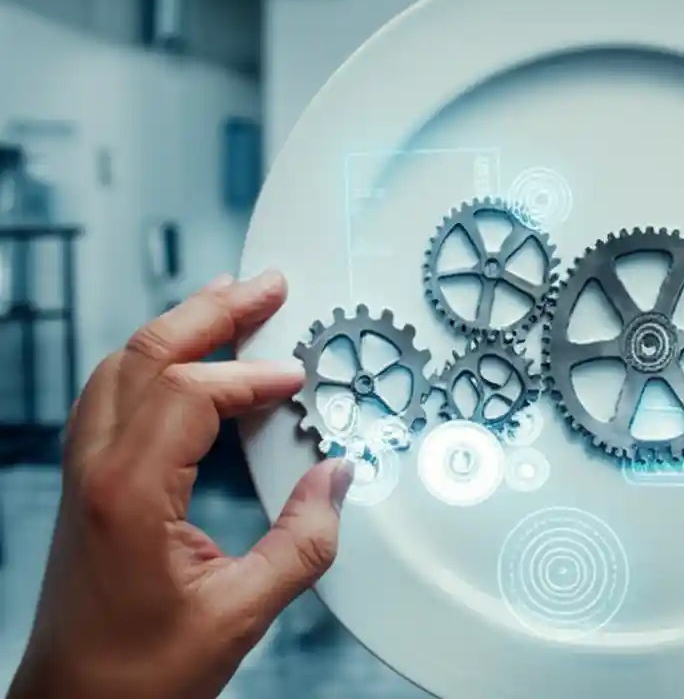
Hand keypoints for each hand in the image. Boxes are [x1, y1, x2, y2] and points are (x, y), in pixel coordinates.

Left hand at [8, 272, 353, 698]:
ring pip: (121, 366)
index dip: (251, 375)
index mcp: (128, 493)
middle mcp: (95, 470)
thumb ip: (302, 543)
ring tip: (228, 303)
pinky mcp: (86, 485)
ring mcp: (83, 473)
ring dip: (179, 327)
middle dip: (211, 311)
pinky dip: (156, 363)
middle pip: (146, 355)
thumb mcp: (241, 613)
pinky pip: (114, 396)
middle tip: (265, 287)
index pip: (191, 394)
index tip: (297, 378)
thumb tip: (337, 482)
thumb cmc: (136, 675)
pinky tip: (186, 364)